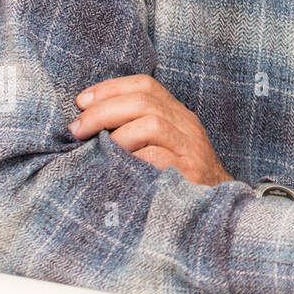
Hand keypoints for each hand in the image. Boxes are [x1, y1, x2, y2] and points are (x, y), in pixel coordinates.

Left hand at [69, 74, 233, 186]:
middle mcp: (186, 126)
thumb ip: (137, 130)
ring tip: (98, 151)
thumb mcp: (162, 147)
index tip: (81, 101)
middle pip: (144, 101)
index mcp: (177, 115)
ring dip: (116, 135)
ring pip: (152, 124)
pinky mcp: (189, 172)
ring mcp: (189, 148)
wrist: (216, 208)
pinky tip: (117, 170)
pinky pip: (155, 157)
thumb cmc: (176, 180)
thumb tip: (87, 123)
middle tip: (77, 129)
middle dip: (103, 111)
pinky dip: (131, 159)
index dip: (110, 88)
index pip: (146, 85)